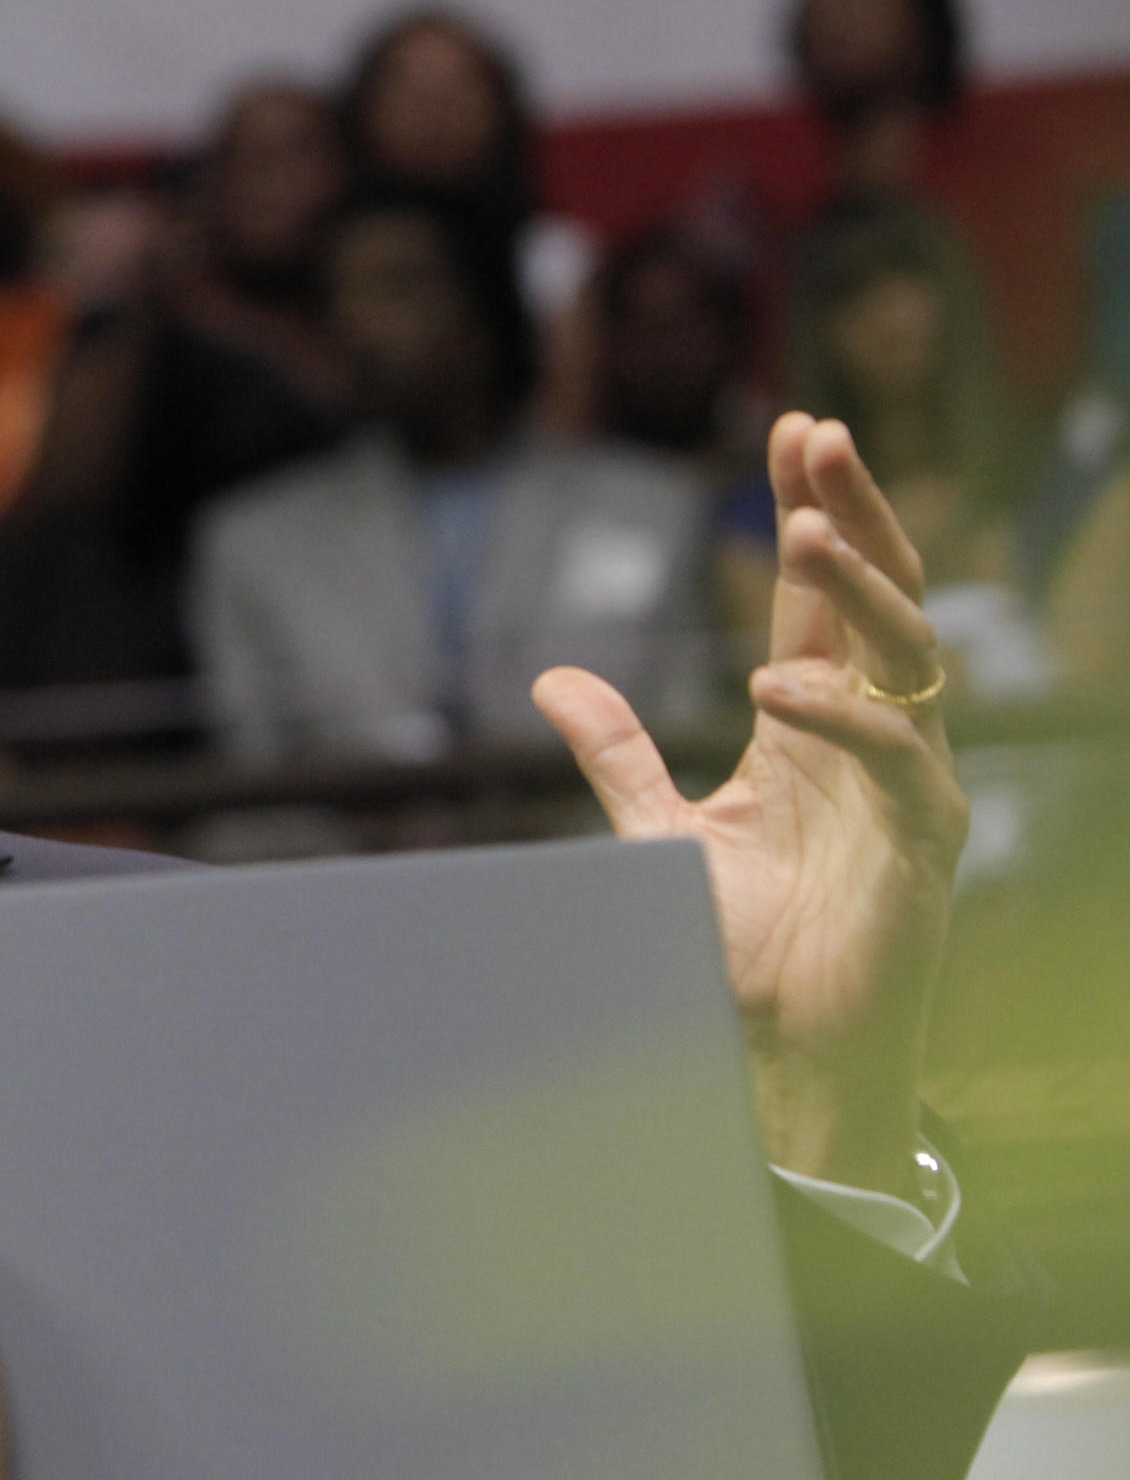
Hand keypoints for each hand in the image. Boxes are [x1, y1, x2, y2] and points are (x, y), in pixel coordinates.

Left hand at [534, 414, 967, 1192]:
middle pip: (880, 598)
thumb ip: (617, 753)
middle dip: (853, 511)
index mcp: (817, 722)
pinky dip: (840, 716)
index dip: (811, 511)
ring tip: (803, 531)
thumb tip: (552, 677)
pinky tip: (777, 689)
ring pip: (908, 656)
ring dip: (859, 590)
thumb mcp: (655, 830)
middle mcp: (874, 738)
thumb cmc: (734, 946)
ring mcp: (910, 784)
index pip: (820, 597)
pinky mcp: (928, 841)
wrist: (772, 1051)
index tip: (792, 428)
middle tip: (817, 436)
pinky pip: (899, 758)